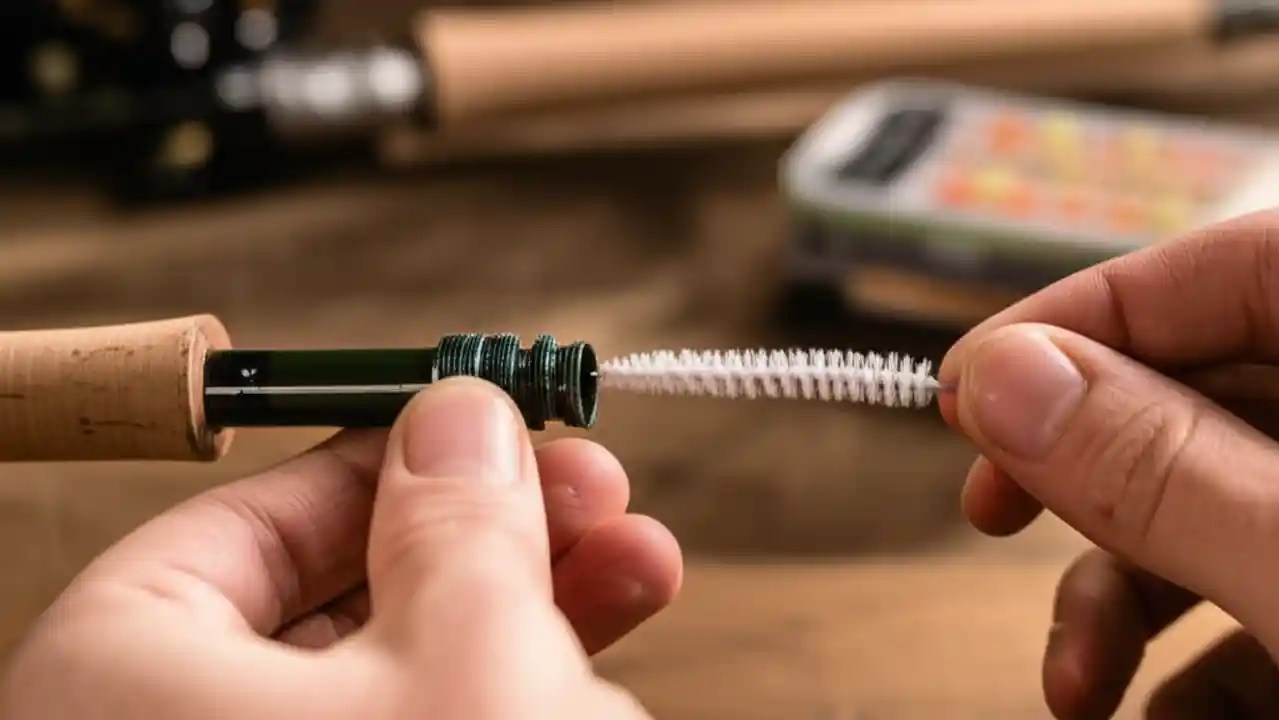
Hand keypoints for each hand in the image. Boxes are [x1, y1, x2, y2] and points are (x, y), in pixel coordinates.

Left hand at [0, 378, 682, 718]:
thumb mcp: (467, 659)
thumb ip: (460, 521)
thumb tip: (459, 410)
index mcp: (125, 685)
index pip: (243, 520)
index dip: (383, 452)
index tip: (481, 414)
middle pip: (345, 591)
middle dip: (494, 526)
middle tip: (586, 479)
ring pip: (407, 668)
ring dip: (538, 599)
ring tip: (639, 553)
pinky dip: (523, 678)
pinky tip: (614, 629)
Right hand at [938, 209, 1278, 717]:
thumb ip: (1167, 471)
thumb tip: (1000, 376)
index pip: (1235, 265)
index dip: (1083, 316)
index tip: (964, 387)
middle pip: (1209, 393)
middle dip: (1087, 477)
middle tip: (989, 514)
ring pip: (1222, 503)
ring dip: (1119, 594)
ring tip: (1077, 687)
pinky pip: (1263, 589)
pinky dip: (1193, 654)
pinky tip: (1161, 713)